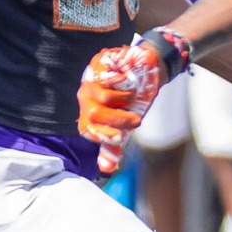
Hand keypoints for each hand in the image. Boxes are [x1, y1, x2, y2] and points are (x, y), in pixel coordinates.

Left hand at [78, 42, 165, 174]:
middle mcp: (85, 96)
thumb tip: (106, 169)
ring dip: (125, 100)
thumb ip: (114, 144)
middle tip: (136, 121)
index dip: (104, 134)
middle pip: (95, 114)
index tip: (121, 137)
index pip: (87, 128)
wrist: (146, 70)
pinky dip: (122, 83)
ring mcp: (91, 78)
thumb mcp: (125, 123)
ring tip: (133, 96)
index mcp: (88, 112)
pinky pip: (107, 77)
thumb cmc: (134, 98)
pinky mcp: (99, 62)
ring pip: (103, 98)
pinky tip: (129, 81)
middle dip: (119, 120)